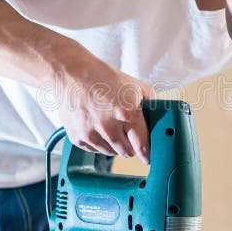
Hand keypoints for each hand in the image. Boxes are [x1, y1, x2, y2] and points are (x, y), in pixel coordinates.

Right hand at [56, 48, 155, 162]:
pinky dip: (99, 142)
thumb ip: (152, 105)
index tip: (149, 157)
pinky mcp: (78, 137)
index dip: (148, 152)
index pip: (142, 145)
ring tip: (110, 125)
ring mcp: (91, 133)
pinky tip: (97, 126)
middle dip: (130, 145)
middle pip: (128, 152)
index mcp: (127, 112)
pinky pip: (95, 150)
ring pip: (111, 153)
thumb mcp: (135, 86)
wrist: (71, 73)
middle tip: (127, 132)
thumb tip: (160, 121)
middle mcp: (108, 125)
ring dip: (115, 144)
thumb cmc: (102, 78)